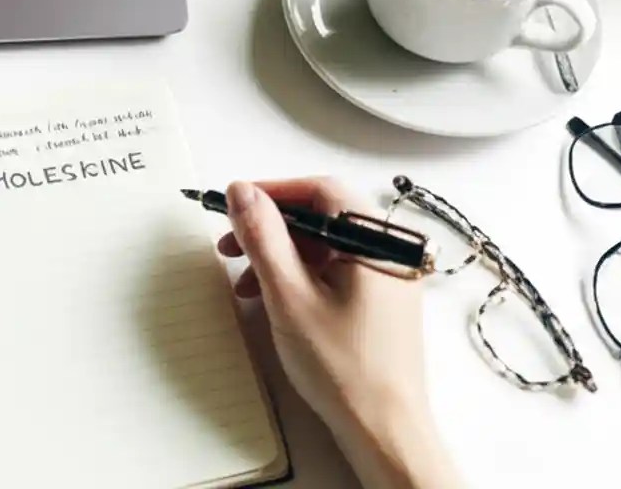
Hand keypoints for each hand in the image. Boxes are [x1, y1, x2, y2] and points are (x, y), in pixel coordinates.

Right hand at [219, 179, 462, 488]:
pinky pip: (336, 269)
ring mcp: (388, 276)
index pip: (320, 191)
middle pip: (322, 216)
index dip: (273, 192)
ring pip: (325, 245)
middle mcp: (389, 250)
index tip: (235, 205)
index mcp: (375, 241)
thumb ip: (264, 238)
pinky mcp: (381, 300)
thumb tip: (243, 192)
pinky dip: (300, 275)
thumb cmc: (343, 368)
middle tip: (231, 245)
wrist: (383, 428)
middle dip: (271, 227)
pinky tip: (272, 298)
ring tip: (244, 281)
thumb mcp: (289, 296)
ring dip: (280, 254)